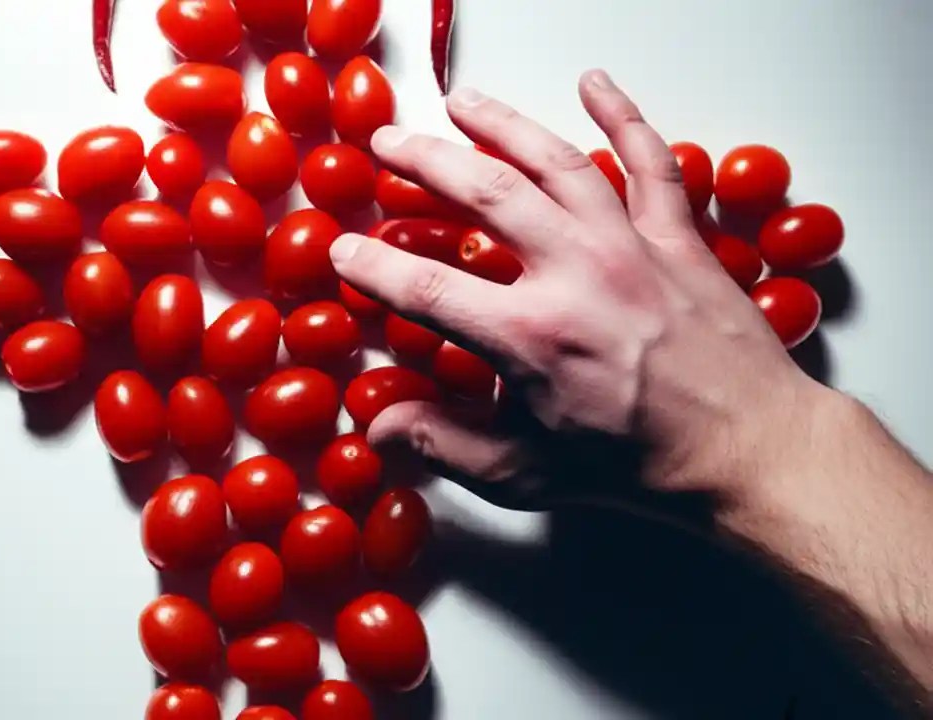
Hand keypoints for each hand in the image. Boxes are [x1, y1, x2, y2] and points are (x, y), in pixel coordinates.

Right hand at [330, 70, 828, 509]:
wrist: (746, 448)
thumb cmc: (636, 465)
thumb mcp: (525, 471)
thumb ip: (444, 443)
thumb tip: (376, 429)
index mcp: (529, 337)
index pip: (425, 289)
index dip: (372, 266)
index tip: (341, 248)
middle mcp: (575, 274)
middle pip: (484, 194)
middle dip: (424, 162)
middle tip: (386, 146)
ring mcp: (630, 246)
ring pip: (554, 162)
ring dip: (500, 124)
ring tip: (459, 103)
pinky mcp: (676, 237)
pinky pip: (651, 161)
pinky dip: (624, 115)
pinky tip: (594, 82)